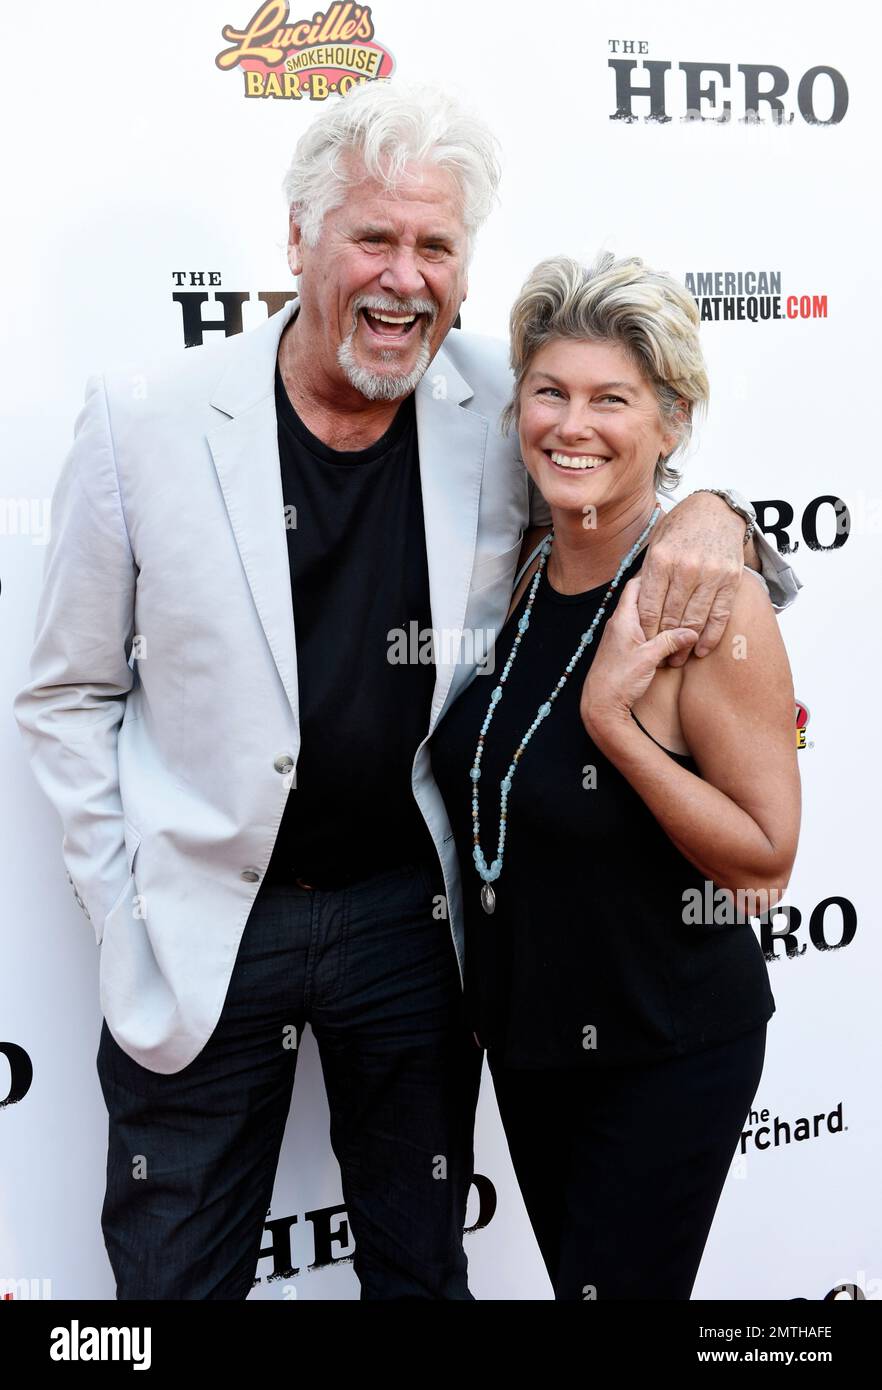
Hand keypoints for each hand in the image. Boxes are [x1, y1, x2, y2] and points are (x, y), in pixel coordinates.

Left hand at [581, 577, 697, 737]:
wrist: (600, 705)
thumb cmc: (618, 681)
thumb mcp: (648, 658)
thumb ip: (670, 641)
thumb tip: (691, 631)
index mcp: (622, 618)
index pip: (636, 585)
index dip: (653, 575)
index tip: (672, 570)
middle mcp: (619, 623)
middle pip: (642, 598)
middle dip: (662, 593)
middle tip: (683, 587)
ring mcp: (621, 635)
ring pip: (644, 615)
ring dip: (660, 614)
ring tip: (681, 609)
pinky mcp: (625, 648)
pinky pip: (642, 630)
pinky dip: (656, 629)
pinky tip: (670, 633)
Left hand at [638, 493, 745, 665]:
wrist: (716, 511)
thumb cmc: (680, 528)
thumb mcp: (655, 546)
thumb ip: (647, 576)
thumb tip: (634, 603)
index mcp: (660, 561)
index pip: (648, 607)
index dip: (645, 630)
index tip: (642, 644)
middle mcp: (684, 568)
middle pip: (670, 617)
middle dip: (663, 642)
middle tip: (660, 659)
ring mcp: (709, 574)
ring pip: (694, 619)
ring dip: (686, 644)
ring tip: (679, 659)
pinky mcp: (730, 580)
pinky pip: (719, 615)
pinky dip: (710, 636)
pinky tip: (701, 648)